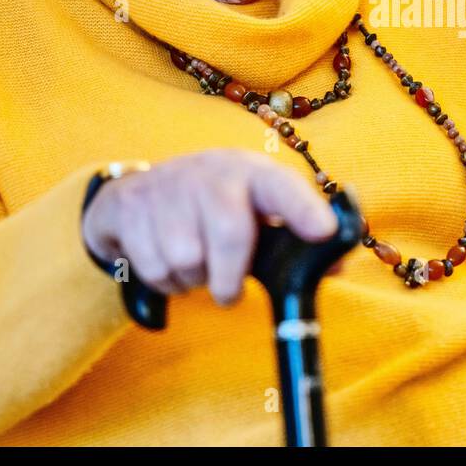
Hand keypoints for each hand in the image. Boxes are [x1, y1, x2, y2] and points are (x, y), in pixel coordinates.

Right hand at [81, 149, 336, 304]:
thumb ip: (295, 242)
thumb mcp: (256, 216)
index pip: (283, 186)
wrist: (139, 194)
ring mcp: (168, 184)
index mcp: (253, 174)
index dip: (304, 209)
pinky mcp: (130, 204)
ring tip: (194, 264)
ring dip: (192, 279)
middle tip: (228, 293)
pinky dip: (164, 281)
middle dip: (230, 276)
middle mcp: (213, 171)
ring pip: (187, 258)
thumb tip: (335, 265)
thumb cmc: (216, 212)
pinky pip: (153, 267)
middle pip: (231, 233)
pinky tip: (166, 261)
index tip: (324, 231)